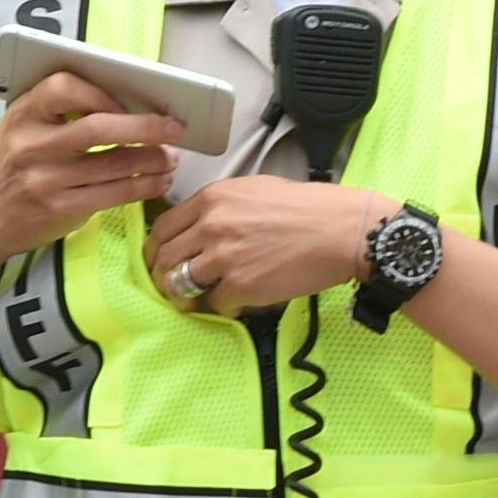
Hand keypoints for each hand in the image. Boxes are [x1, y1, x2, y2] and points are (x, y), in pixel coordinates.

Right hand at [0, 70, 183, 255]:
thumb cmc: (16, 165)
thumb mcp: (24, 127)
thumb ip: (62, 110)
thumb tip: (130, 101)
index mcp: (23, 114)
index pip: (64, 88)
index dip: (104, 93)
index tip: (132, 101)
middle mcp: (31, 145)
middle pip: (98, 128)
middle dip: (145, 127)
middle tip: (174, 128)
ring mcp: (45, 180)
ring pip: (114, 164)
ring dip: (153, 159)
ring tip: (171, 157)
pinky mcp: (61, 208)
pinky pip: (114, 194)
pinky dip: (144, 186)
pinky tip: (158, 181)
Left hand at [142, 179, 392, 318]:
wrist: (341, 230)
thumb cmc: (307, 208)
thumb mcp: (254, 190)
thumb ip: (220, 207)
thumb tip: (199, 229)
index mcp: (212, 198)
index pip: (163, 228)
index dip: (156, 250)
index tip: (160, 261)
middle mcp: (211, 225)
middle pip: (165, 259)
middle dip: (164, 278)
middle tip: (174, 288)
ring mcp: (224, 257)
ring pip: (181, 284)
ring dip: (189, 296)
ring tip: (202, 300)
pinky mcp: (241, 285)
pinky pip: (216, 304)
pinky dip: (226, 307)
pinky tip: (241, 301)